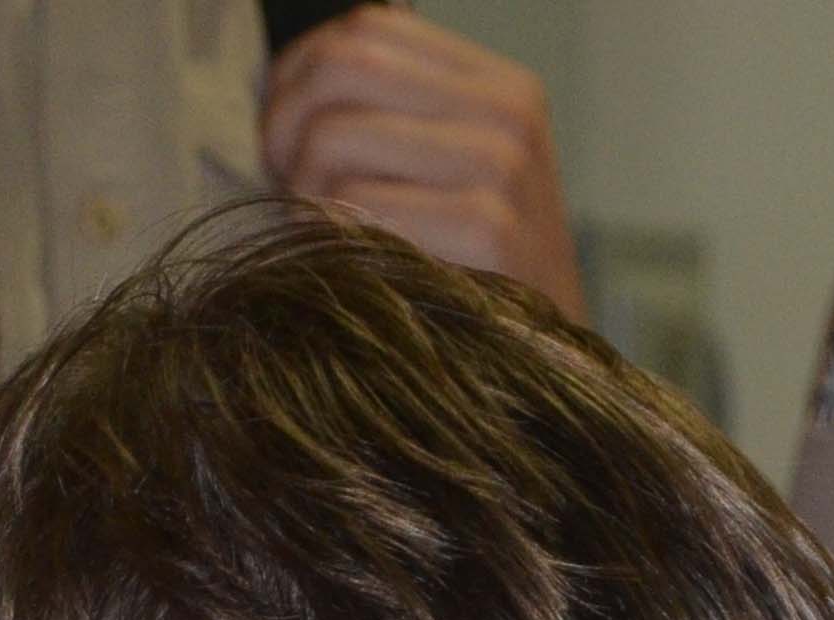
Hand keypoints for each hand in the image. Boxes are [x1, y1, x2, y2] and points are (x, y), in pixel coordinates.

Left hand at [262, 6, 586, 318]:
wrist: (547, 371)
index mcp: (500, 86)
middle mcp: (508, 113)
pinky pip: (353, 209)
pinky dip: (331, 241)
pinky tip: (351, 268)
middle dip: (287, 126)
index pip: (367, 29)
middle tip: (287, 183)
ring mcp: (504, 169)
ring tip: (324, 234)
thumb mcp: (451, 178)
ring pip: (334, 138)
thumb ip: (392, 120)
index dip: (300, 73)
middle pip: (343, 67)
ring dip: (303, 194)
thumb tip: (290, 86)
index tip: (286, 134)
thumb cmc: (478, 281)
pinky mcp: (489, 232)